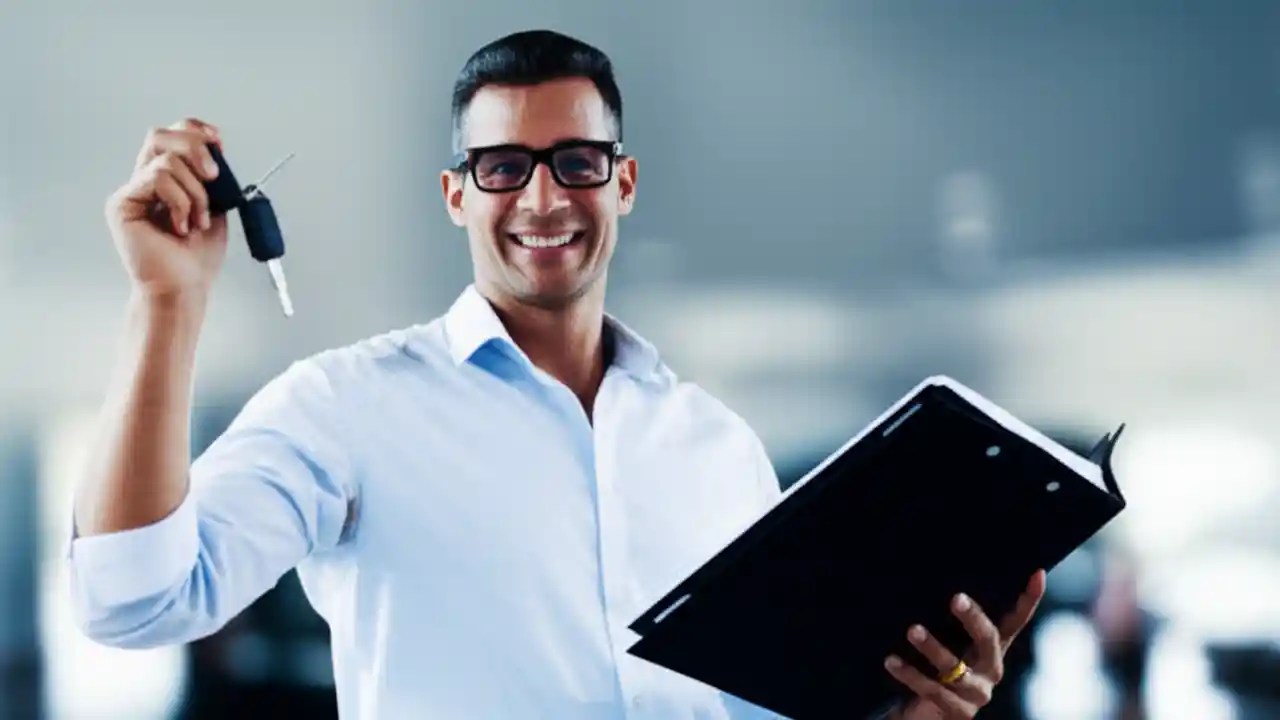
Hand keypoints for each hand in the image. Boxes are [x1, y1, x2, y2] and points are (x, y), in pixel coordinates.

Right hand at [104, 118, 229, 298]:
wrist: (184, 287)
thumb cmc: (196, 257)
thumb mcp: (216, 207)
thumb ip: (213, 177)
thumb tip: (217, 146)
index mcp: (167, 180)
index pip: (173, 136)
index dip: (195, 131)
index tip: (218, 141)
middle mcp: (144, 181)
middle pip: (161, 136)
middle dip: (195, 148)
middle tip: (213, 176)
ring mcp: (132, 191)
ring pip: (167, 160)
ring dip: (195, 191)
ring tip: (197, 221)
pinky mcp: (122, 203)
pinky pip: (158, 178)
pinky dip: (181, 201)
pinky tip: (181, 226)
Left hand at [884, 570, 1046, 718]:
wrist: (922, 713)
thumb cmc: (933, 668)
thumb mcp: (946, 643)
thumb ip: (946, 621)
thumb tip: (930, 574)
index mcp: (991, 649)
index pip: (1015, 621)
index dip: (1029, 599)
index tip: (1037, 573)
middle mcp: (991, 670)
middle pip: (988, 640)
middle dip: (973, 618)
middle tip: (955, 598)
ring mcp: (977, 693)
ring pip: (955, 668)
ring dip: (932, 647)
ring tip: (912, 630)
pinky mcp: (959, 712)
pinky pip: (933, 690)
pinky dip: (910, 674)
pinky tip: (892, 661)